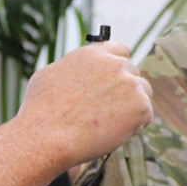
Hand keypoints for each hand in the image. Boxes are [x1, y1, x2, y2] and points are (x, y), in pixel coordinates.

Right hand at [16, 41, 153, 166]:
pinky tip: (116, 133)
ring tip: (112, 124)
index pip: (120, 50)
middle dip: (126, 89)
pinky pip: (147, 115)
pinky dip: (136, 125)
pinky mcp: (140, 106)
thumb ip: (72, 68)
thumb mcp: (50, 74)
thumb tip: (79, 72)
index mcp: (93, 54)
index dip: (119, 66)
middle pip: (134, 72)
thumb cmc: (40, 110)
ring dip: (133, 106)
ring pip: (144, 92)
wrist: (46, 135)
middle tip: (113, 110)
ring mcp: (129, 84)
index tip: (117, 80)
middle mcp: (114, 64)